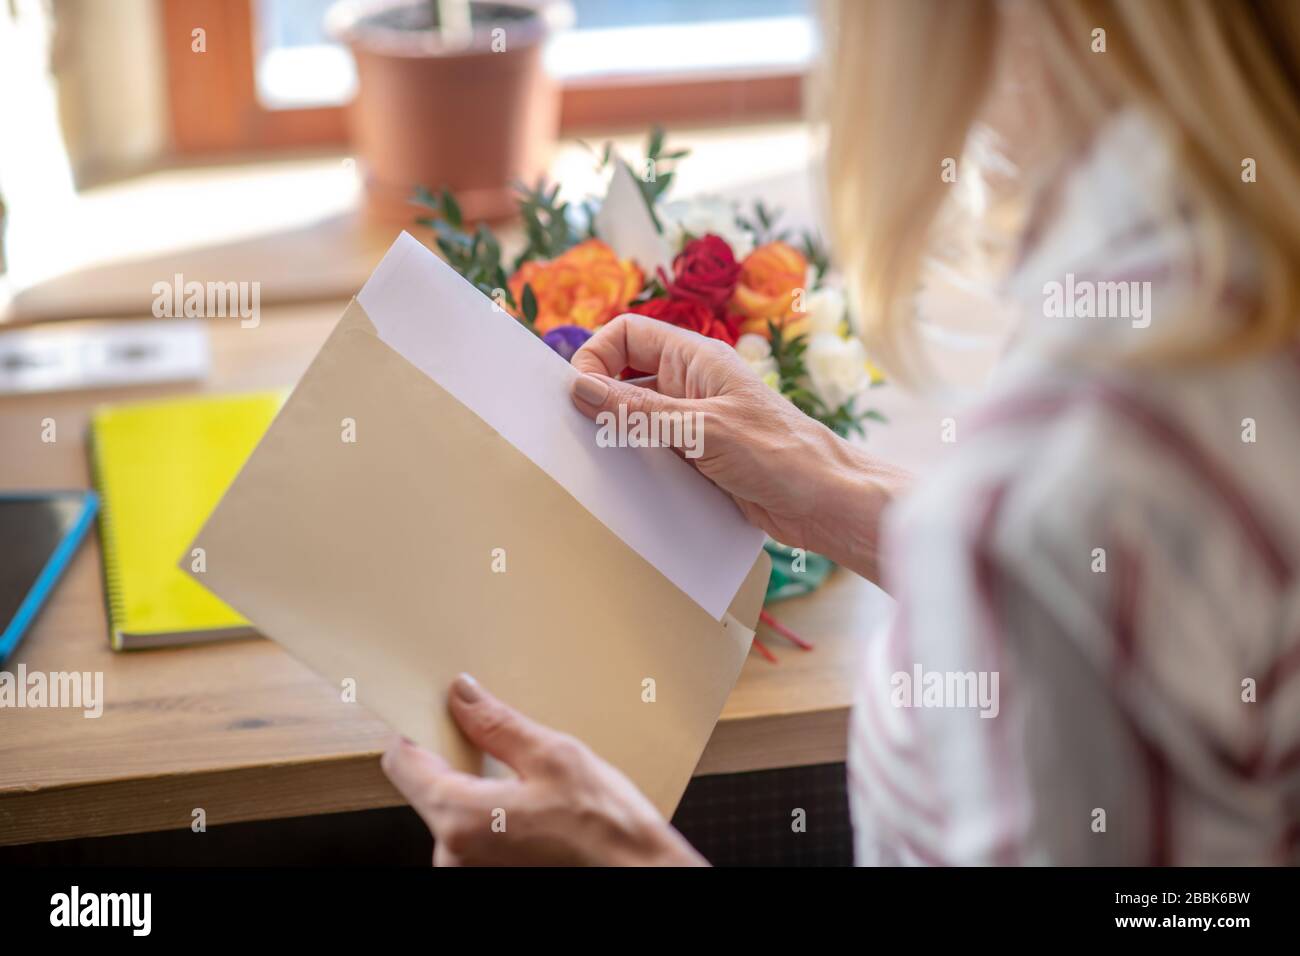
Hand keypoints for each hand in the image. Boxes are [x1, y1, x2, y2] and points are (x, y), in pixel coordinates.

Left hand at [381, 673, 704, 866]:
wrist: (642, 878)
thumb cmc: (609, 834)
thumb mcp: (555, 757)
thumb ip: (497, 724)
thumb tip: (463, 697)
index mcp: (460, 820)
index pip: (402, 762)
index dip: (418, 728)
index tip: (439, 710)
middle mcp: (453, 856)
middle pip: (429, 786)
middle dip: (459, 756)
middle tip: (501, 738)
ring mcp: (469, 873)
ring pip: (454, 810)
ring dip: (480, 786)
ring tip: (530, 779)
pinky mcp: (489, 879)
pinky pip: (473, 834)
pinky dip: (493, 813)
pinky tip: (534, 806)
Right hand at [569, 314, 908, 580]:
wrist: (826, 502)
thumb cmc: (781, 455)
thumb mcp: (702, 429)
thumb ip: (639, 410)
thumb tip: (581, 388)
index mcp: (696, 358)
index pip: (627, 334)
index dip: (595, 355)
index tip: (579, 393)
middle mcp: (693, 383)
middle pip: (626, 373)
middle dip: (598, 395)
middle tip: (578, 428)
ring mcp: (695, 420)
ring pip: (637, 414)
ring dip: (616, 432)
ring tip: (599, 457)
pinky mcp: (700, 455)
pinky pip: (653, 448)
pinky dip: (636, 460)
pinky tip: (628, 482)